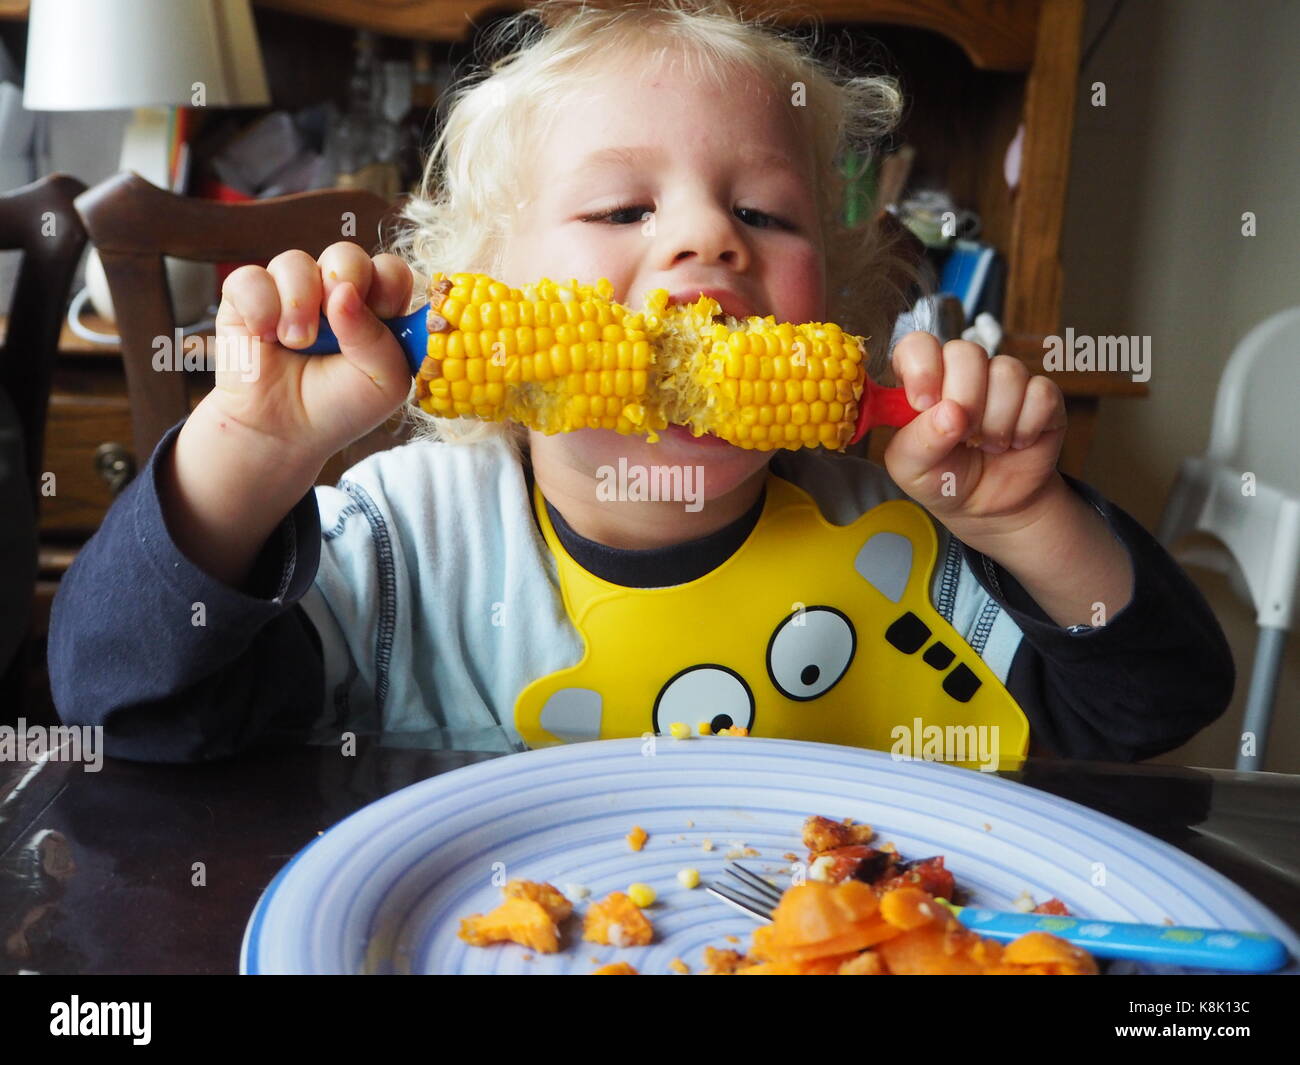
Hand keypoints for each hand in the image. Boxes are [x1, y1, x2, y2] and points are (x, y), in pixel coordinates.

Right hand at [210, 241, 413, 465]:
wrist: (284, 433)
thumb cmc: (340, 406)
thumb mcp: (383, 383)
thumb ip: (378, 339)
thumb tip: (343, 291)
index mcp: (374, 308)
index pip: (390, 270)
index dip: (387, 286)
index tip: (382, 316)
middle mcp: (333, 293)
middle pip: (346, 254)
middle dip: (345, 279)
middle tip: (335, 319)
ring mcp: (290, 292)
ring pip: (295, 261)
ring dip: (298, 302)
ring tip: (296, 343)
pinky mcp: (246, 298)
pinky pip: (250, 278)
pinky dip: (260, 308)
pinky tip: (264, 337)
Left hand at [882, 332, 1067, 534]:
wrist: (988, 506)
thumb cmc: (942, 479)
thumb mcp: (911, 470)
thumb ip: (918, 440)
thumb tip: (951, 411)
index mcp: (923, 380)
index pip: (918, 344)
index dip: (922, 367)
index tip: (923, 402)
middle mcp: (963, 372)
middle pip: (967, 352)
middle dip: (964, 400)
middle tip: (962, 435)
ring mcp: (1003, 380)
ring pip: (1007, 371)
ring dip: (996, 421)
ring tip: (986, 445)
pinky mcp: (1042, 396)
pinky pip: (1041, 394)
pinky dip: (1027, 427)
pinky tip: (1016, 443)